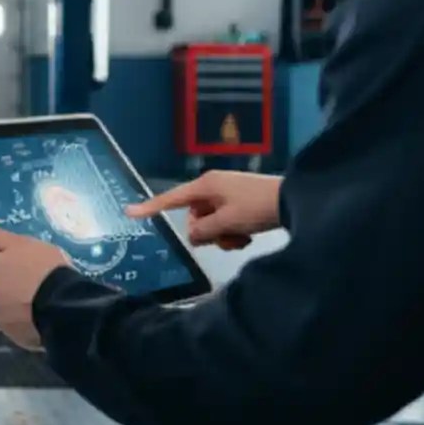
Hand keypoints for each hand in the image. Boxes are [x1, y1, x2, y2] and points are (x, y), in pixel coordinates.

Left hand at [0, 215, 70, 351]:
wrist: (65, 306)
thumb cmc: (41, 267)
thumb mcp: (17, 242)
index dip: (1, 261)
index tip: (20, 260)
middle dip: (7, 283)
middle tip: (34, 277)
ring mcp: (0, 321)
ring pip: (5, 307)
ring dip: (17, 302)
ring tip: (43, 295)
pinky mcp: (16, 338)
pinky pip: (19, 324)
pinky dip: (26, 319)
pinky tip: (44, 312)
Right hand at [125, 171, 282, 250]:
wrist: (294, 200)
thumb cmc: (257, 207)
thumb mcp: (227, 222)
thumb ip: (204, 231)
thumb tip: (192, 236)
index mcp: (205, 186)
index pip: (170, 199)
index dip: (149, 207)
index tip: (129, 212)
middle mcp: (212, 187)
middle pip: (193, 218)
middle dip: (207, 232)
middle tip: (226, 238)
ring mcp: (226, 195)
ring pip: (210, 223)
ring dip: (222, 236)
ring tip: (241, 239)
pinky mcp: (238, 203)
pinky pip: (224, 222)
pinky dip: (232, 232)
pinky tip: (247, 236)